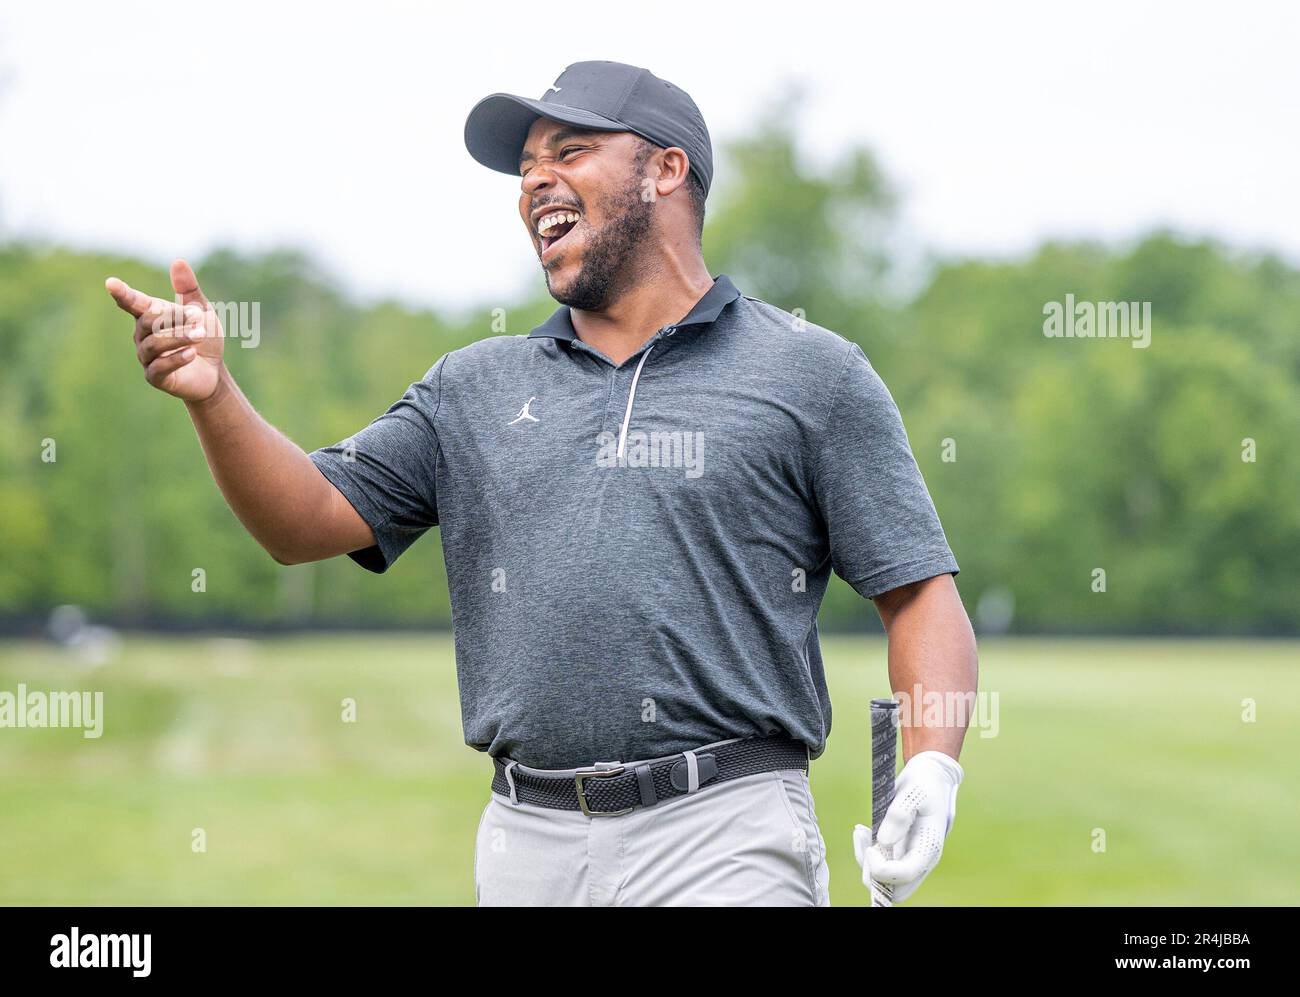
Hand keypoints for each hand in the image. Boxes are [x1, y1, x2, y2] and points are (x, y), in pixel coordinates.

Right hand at [105, 260, 224, 401]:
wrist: (214, 371)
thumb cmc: (203, 337)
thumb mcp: (201, 311)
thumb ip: (189, 289)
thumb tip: (178, 261)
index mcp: (150, 316)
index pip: (132, 302)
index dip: (122, 293)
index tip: (110, 283)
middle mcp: (142, 336)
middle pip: (148, 322)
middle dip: (173, 317)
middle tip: (197, 316)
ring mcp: (146, 357)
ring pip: (154, 344)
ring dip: (179, 337)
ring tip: (200, 334)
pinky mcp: (155, 377)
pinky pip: (160, 367)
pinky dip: (176, 358)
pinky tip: (192, 354)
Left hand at [853, 750, 962, 903]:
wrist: (931, 778)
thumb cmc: (925, 784)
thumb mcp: (914, 792)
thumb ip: (900, 815)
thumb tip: (883, 841)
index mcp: (929, 848)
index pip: (904, 875)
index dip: (881, 868)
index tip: (870, 847)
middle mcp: (920, 859)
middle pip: (893, 888)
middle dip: (872, 872)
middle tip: (864, 841)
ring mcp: (908, 857)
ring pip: (883, 880)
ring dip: (866, 861)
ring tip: (861, 831)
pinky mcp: (897, 851)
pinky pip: (878, 864)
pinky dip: (866, 853)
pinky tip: (862, 831)